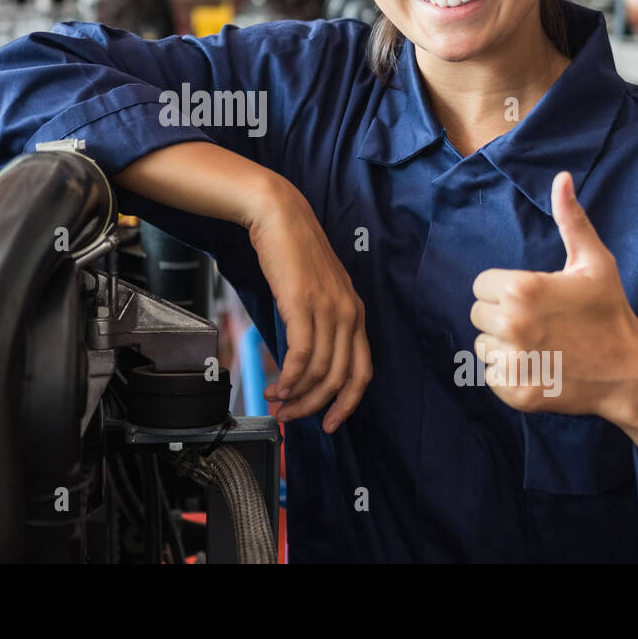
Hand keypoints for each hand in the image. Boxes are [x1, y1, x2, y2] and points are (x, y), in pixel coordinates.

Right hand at [247, 179, 372, 433]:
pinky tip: (276, 385)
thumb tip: (304, 358)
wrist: (280, 216)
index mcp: (356, 313)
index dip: (347, 404)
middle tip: (291, 416)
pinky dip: (289, 377)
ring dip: (296, 394)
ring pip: (319, 371)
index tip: (329, 422)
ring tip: (275, 401)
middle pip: (340, 379)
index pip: (362, 372)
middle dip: (314, 406)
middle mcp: (349, 314)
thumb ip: (320, 321)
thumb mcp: (317, 291)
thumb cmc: (293, 252)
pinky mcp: (303, 303)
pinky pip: (301, 354)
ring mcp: (328, 309)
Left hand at [469, 170, 637, 416]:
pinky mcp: (516, 392)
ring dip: (503, 346)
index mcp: (523, 290)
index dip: (504, 290)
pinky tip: (539, 367)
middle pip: (477, 315)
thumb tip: (561, 178)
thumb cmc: (609, 312)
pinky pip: (491, 376)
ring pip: (482, 346)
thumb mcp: (594, 262)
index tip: (532, 298)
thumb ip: (570, 220)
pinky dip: (509, 374)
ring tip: (539, 344)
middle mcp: (512, 325)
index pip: (481, 285)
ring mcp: (514, 362)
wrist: (630, 371)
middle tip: (538, 322)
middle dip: (501, 316)